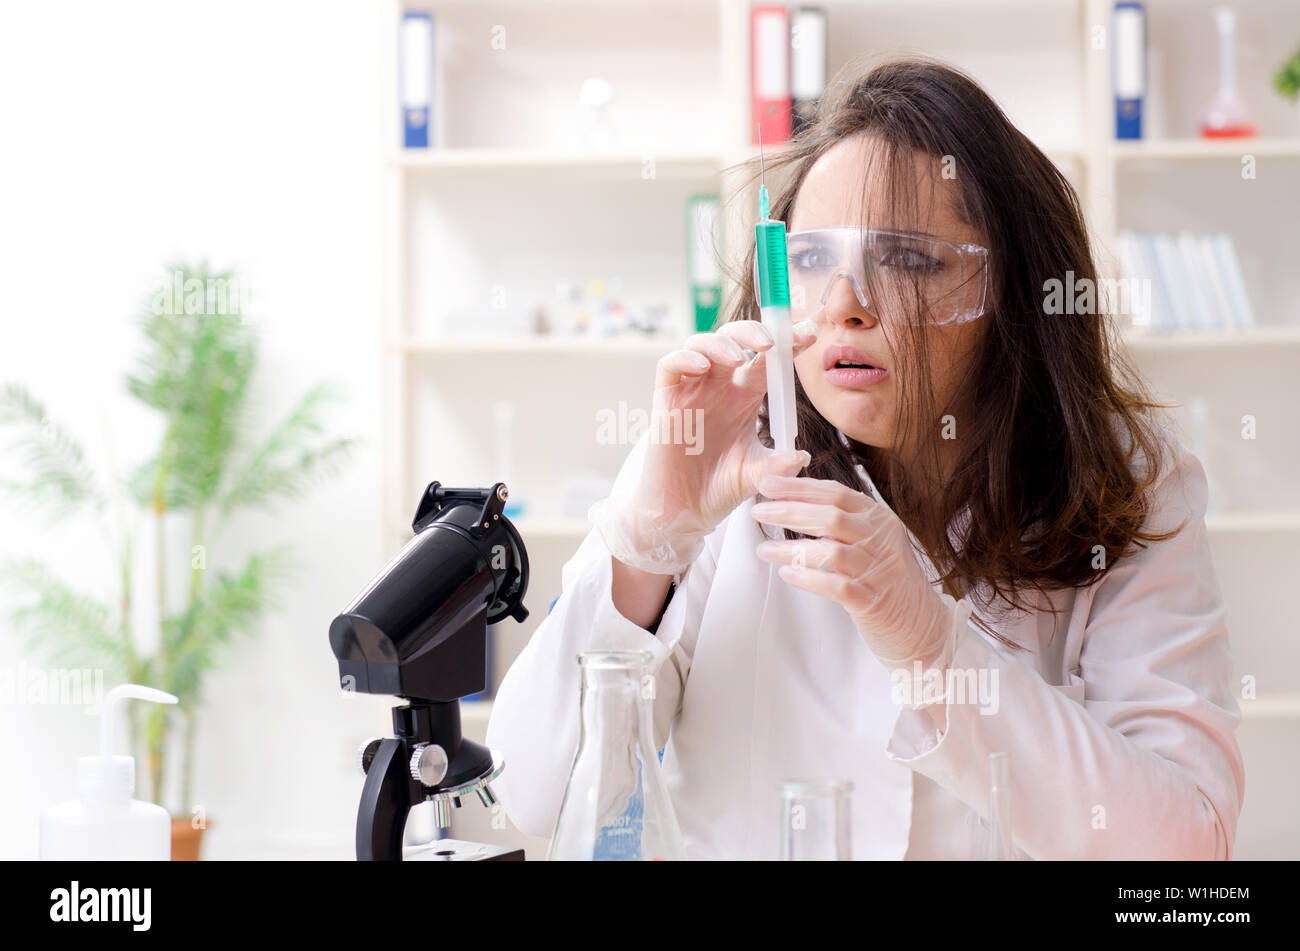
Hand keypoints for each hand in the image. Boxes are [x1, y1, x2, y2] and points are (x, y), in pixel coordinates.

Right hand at [590, 319, 817, 574]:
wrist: (684, 511)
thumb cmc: (719, 488)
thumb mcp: (757, 475)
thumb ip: (779, 465)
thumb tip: (803, 455)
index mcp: (746, 396)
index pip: (768, 358)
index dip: (789, 342)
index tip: (810, 335)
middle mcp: (719, 386)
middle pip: (735, 338)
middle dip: (754, 331)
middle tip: (772, 343)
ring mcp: (692, 389)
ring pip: (702, 343)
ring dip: (722, 343)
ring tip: (740, 358)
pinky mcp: (665, 400)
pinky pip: (670, 365)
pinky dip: (684, 358)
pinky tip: (702, 367)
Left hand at [750, 474, 966, 671]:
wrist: (921, 625)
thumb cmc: (888, 581)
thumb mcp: (873, 541)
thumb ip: (845, 521)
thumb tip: (799, 501)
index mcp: (878, 518)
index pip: (836, 493)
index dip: (799, 486)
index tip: (768, 483)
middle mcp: (880, 539)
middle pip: (830, 517)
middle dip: (789, 511)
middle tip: (758, 511)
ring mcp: (878, 570)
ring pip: (831, 551)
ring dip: (792, 549)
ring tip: (763, 550)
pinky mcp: (873, 600)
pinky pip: (837, 586)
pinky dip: (810, 579)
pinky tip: (788, 575)